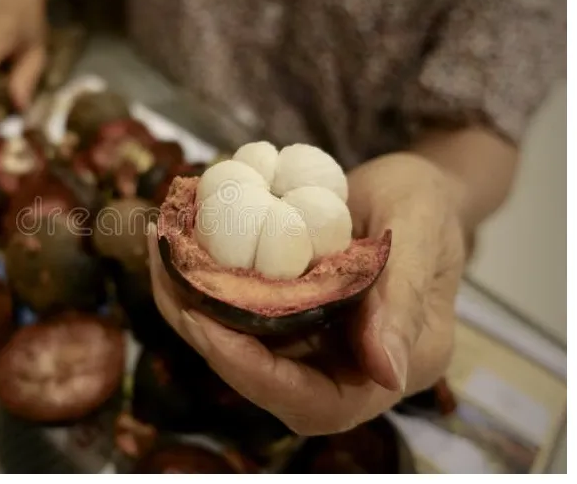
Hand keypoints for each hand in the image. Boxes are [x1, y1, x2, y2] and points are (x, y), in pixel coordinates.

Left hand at [147, 152, 465, 434]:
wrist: (414, 186)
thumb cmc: (429, 203)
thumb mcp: (424, 233)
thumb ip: (405, 301)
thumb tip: (387, 374)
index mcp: (390, 365)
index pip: (317, 403)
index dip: (256, 375)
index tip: (207, 326)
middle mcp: (344, 364)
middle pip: (264, 380)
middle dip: (206, 336)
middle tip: (168, 278)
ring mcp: (311, 339)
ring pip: (239, 346)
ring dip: (189, 304)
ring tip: (160, 248)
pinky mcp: (287, 311)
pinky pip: (237, 310)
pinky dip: (200, 279)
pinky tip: (176, 237)